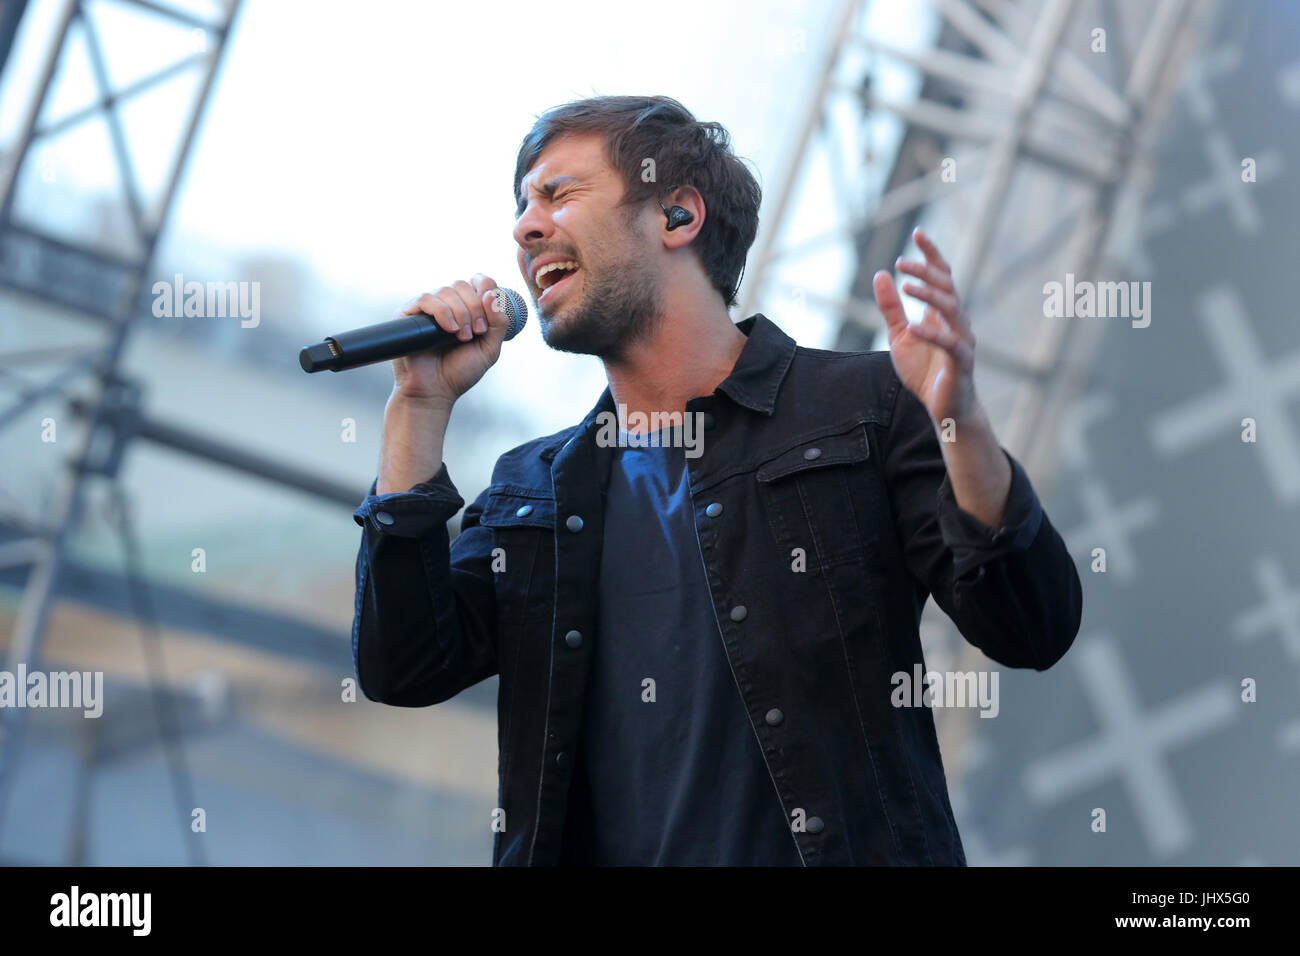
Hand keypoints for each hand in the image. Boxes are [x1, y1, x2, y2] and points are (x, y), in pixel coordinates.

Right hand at [390, 274, 513, 405]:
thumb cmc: (459, 373)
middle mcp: (446, 304)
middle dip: (475, 308)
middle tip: (476, 333)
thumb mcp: (489, 349)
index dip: (487, 290)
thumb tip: (491, 293)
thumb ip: (499, 323)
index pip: (478, 282)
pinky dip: (442, 312)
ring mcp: (426, 308)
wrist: (434, 392)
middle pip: (463, 285)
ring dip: (461, 313)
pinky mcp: (408, 314)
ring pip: (446, 291)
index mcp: (466, 308)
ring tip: (462, 337)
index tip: (490, 315)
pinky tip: (449, 330)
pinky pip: (427, 299)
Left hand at [872, 228, 977, 425]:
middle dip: (926, 272)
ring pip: (952, 311)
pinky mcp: (961, 363)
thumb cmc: (926, 371)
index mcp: (943, 313)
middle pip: (947, 287)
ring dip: (930, 296)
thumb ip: (891, 308)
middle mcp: (957, 322)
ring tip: (906, 286)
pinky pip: (950, 345)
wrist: (945, 409)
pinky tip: (913, 327)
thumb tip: (880, 275)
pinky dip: (932, 335)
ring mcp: (962, 341)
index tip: (918, 233)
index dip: (932, 254)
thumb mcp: (900, 336)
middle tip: (901, 262)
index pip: (942, 276)